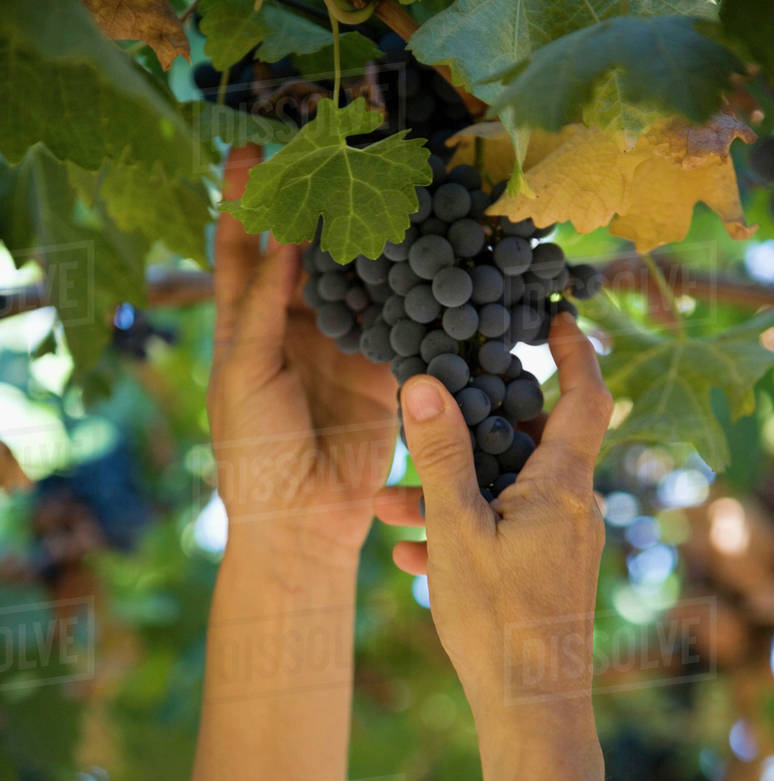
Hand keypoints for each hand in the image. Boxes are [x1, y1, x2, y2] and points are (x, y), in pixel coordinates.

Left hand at [209, 145, 396, 565]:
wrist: (302, 520)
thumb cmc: (253, 449)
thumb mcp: (245, 370)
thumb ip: (263, 304)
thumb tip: (284, 238)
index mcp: (245, 328)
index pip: (239, 251)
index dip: (241, 201)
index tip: (247, 150)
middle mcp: (293, 330)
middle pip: (305, 254)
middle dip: (313, 206)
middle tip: (333, 155)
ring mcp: (339, 349)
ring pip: (354, 281)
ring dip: (364, 240)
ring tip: (380, 189)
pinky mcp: (380, 372)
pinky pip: (394, 322)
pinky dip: (404, 292)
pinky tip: (417, 251)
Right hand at [374, 314, 612, 727]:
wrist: (529, 709)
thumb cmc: (497, 620)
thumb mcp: (458, 530)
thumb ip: (442, 457)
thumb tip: (427, 384)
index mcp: (562, 486)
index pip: (586, 398)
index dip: (575, 352)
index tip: (554, 320)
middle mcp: (571, 509)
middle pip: (530, 444)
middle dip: (470, 434)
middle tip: (431, 418)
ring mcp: (561, 544)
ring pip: (504, 495)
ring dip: (448, 494)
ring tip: (385, 507)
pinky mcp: (546, 574)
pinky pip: (503, 535)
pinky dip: (461, 533)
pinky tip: (410, 555)